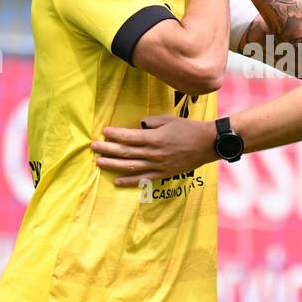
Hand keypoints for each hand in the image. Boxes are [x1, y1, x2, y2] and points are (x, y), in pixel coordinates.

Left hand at [92, 115, 216, 185]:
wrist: (207, 144)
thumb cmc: (189, 129)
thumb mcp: (169, 119)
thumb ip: (152, 122)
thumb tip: (138, 126)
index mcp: (154, 138)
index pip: (129, 137)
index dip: (115, 134)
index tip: (104, 131)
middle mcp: (153, 153)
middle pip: (125, 152)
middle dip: (107, 149)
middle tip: (93, 147)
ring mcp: (158, 165)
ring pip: (131, 166)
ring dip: (113, 165)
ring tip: (99, 162)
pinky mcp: (164, 174)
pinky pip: (143, 179)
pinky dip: (130, 181)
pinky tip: (117, 181)